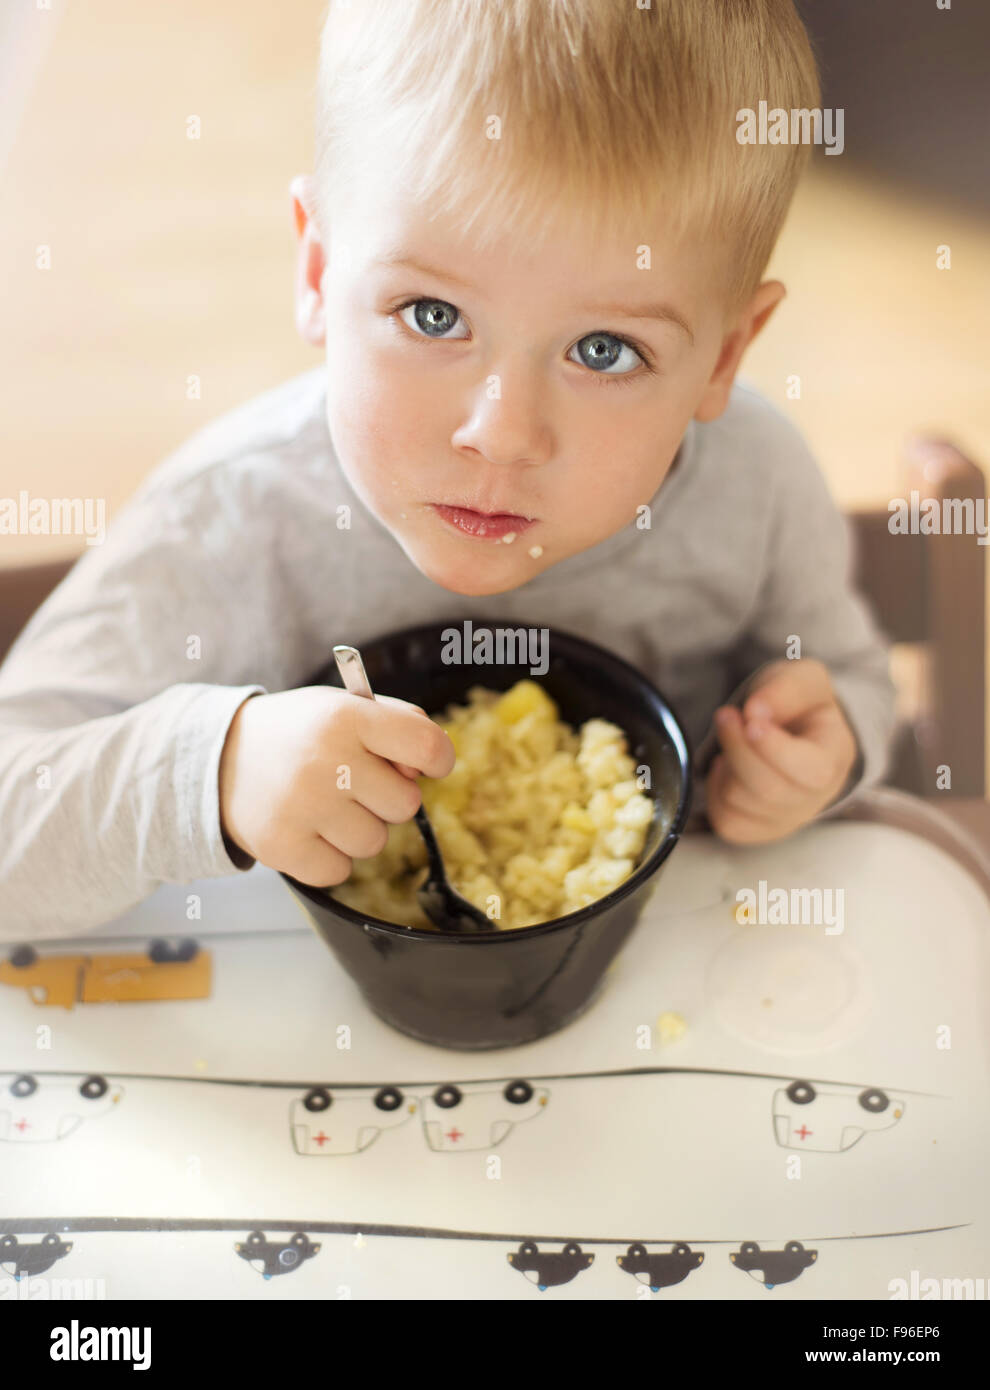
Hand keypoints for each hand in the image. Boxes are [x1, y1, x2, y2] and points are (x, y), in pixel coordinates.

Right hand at [218, 687, 454, 884]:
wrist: (219, 759)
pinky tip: (308, 830)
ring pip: (375, 843)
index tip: (426, 765)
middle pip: (405, 805)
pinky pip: (340, 871)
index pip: (426, 745)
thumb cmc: (300, 735)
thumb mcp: (344, 708)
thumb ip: (397, 723)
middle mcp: (326, 760)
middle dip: (387, 798)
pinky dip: (329, 857)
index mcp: (347, 717)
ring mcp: (303, 807)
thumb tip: (426, 767)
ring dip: (357, 829)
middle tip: (352, 784)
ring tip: (325, 806)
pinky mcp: (282, 847)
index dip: (437, 759)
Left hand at [705, 658, 858, 843]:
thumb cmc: (799, 705)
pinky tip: (728, 768)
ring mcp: (789, 819)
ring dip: (726, 765)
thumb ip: (786, 689)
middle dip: (737, 748)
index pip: (813, 771)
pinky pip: (726, 821)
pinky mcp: (760, 831)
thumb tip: (755, 711)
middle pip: (769, 790)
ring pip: (740, 803)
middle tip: (726, 715)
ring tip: (735, 741)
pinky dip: (715, 791)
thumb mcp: (803, 678)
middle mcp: (818, 797)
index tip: (750, 720)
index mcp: (836, 757)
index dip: (775, 749)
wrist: (794, 729)